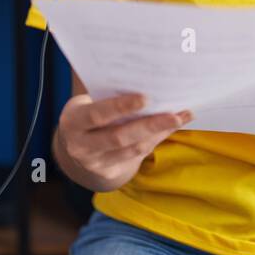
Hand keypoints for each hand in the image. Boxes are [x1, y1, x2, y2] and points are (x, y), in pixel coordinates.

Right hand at [56, 91, 192, 192]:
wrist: (77, 147)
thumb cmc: (89, 114)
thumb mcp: (89, 103)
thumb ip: (110, 97)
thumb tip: (150, 83)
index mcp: (73, 121)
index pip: (97, 114)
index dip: (121, 107)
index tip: (146, 98)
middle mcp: (81, 145)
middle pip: (119, 137)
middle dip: (150, 125)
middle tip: (175, 115)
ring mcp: (95, 162)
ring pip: (132, 149)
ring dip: (160, 133)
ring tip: (181, 118)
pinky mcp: (109, 171)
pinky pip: (138, 155)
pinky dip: (157, 139)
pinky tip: (172, 127)